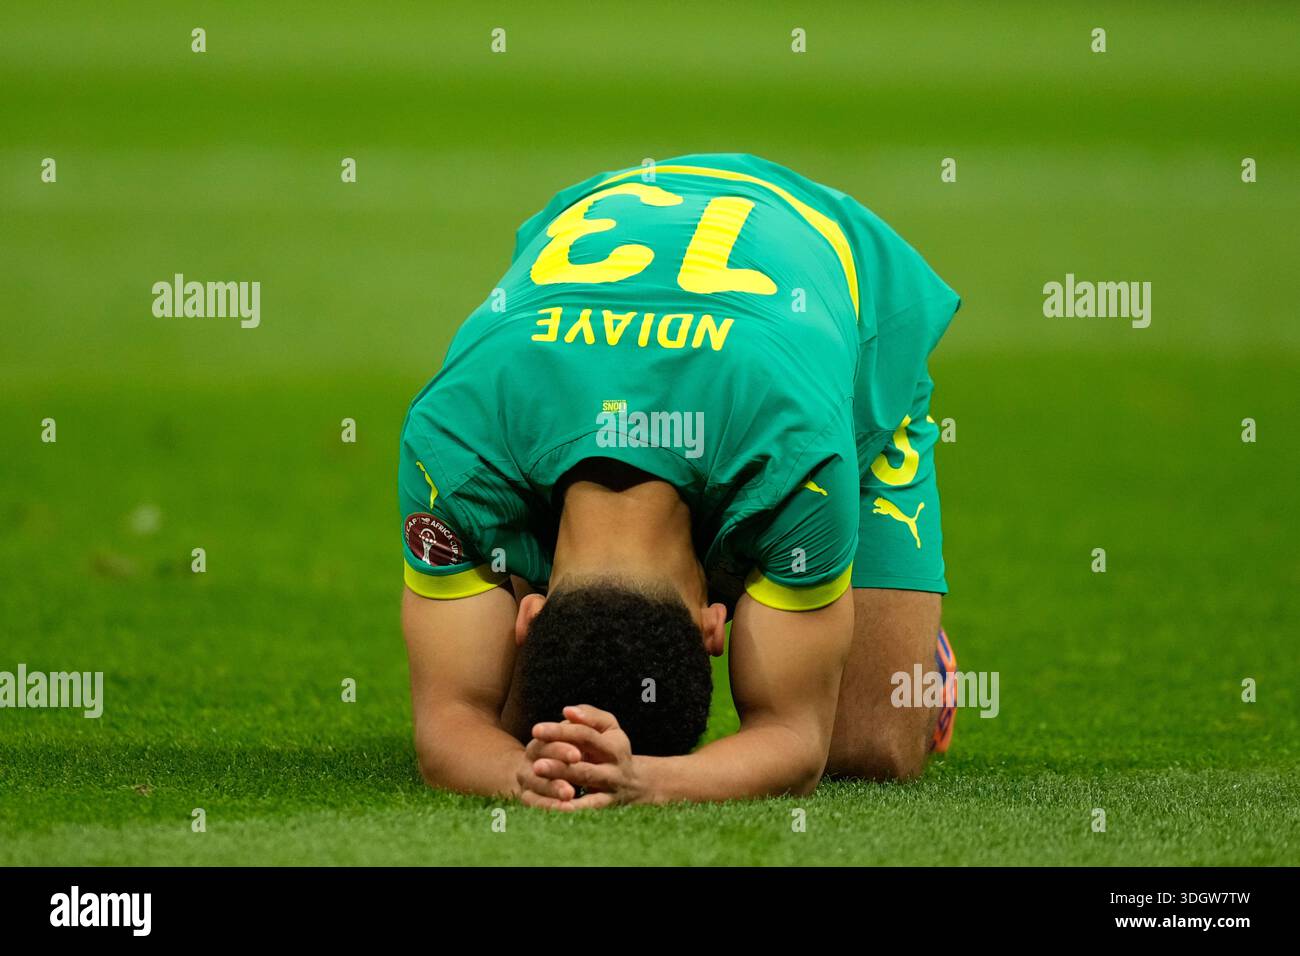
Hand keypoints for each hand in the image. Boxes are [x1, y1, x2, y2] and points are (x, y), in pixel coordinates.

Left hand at [523, 705, 641, 810]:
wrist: (635, 783)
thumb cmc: (612, 748)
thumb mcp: (608, 728)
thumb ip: (589, 716)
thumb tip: (567, 711)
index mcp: (613, 745)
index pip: (585, 736)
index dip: (560, 732)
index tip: (536, 730)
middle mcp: (614, 768)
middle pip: (584, 766)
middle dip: (559, 766)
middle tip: (536, 766)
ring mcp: (610, 789)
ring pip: (585, 787)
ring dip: (561, 785)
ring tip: (541, 783)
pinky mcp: (606, 806)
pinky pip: (588, 808)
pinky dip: (572, 809)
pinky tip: (554, 807)